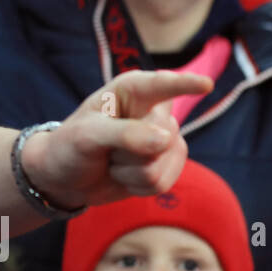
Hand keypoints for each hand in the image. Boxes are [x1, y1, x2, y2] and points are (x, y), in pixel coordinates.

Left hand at [20, 70, 212, 210]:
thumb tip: (166, 140)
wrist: (65, 177)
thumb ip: (125, 134)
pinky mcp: (168, 163)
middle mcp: (154, 109)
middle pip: (162, 138)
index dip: (185, 84)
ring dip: (130, 172)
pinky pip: (164, 183)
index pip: (162, 85)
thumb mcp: (86, 136)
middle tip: (104, 147)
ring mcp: (165, 137)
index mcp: (132, 89)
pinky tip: (122, 175)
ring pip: (163, 165)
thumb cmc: (69, 146)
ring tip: (111, 159)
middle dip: (128, 152)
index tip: (206, 85)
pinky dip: (136, 186)